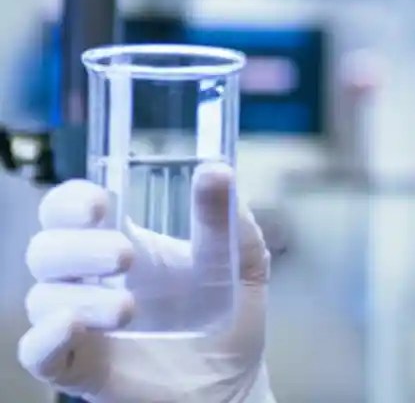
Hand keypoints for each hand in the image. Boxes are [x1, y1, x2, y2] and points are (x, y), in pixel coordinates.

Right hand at [19, 164, 272, 402]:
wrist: (236, 380)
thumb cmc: (228, 314)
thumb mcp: (241, 262)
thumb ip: (228, 219)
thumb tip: (218, 169)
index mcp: (124, 242)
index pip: (70, 210)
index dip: (70, 201)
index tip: (99, 203)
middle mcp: (92, 279)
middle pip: (47, 249)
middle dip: (76, 246)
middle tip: (124, 255)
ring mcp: (83, 324)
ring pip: (44, 298)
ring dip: (81, 296)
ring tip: (129, 308)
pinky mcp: (80, 368)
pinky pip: (38, 351)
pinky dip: (46, 337)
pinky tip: (72, 326)